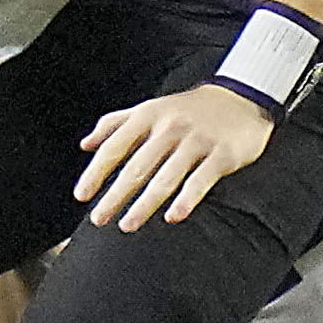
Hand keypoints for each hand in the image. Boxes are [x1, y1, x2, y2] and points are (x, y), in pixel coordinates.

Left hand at [74, 83, 273, 231]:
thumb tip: (85, 145)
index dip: (95, 172)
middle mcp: (170, 127)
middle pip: (137, 166)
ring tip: (127, 225)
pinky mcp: (222, 154)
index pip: (115, 146)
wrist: (241, 98)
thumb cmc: (187, 109)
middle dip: (115, 195)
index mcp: (148, 115)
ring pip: (166, 177)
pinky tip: (173, 216)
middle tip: (98, 218)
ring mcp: (197, 140)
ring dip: (144, 204)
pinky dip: (186, 199)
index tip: (81, 195)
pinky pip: (201, 180)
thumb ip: (115, 124)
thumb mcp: (150, 108)